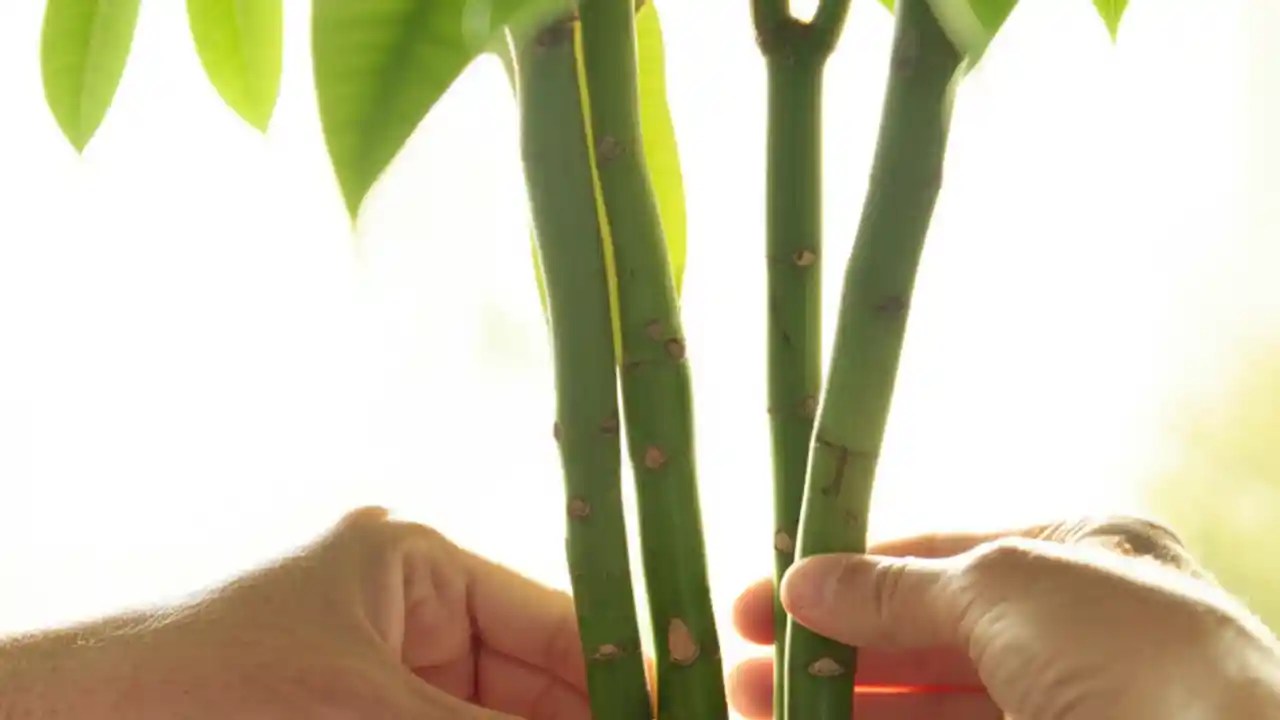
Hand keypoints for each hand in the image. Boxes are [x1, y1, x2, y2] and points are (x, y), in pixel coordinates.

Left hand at [0, 507, 593, 718]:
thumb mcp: (367, 710)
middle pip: (540, 683)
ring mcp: (393, 676)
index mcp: (419, 568)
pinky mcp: (368, 716)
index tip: (684, 713)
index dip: (628, 675)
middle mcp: (416, 617)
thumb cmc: (205, 686)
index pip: (558, 621)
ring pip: (506, 719)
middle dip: (592, 719)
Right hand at [729, 516, 1279, 718]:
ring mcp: (1067, 709)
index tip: (767, 592)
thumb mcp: (1003, 586)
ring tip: (750, 703)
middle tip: (743, 660)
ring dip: (842, 703)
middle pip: (926, 637)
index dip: (848, 570)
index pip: (942, 555)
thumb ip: (898, 586)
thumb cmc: (1130, 653)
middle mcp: (1077, 634)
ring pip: (930, 705)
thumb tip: (805, 581)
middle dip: (832, 647)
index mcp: (1085, 558)